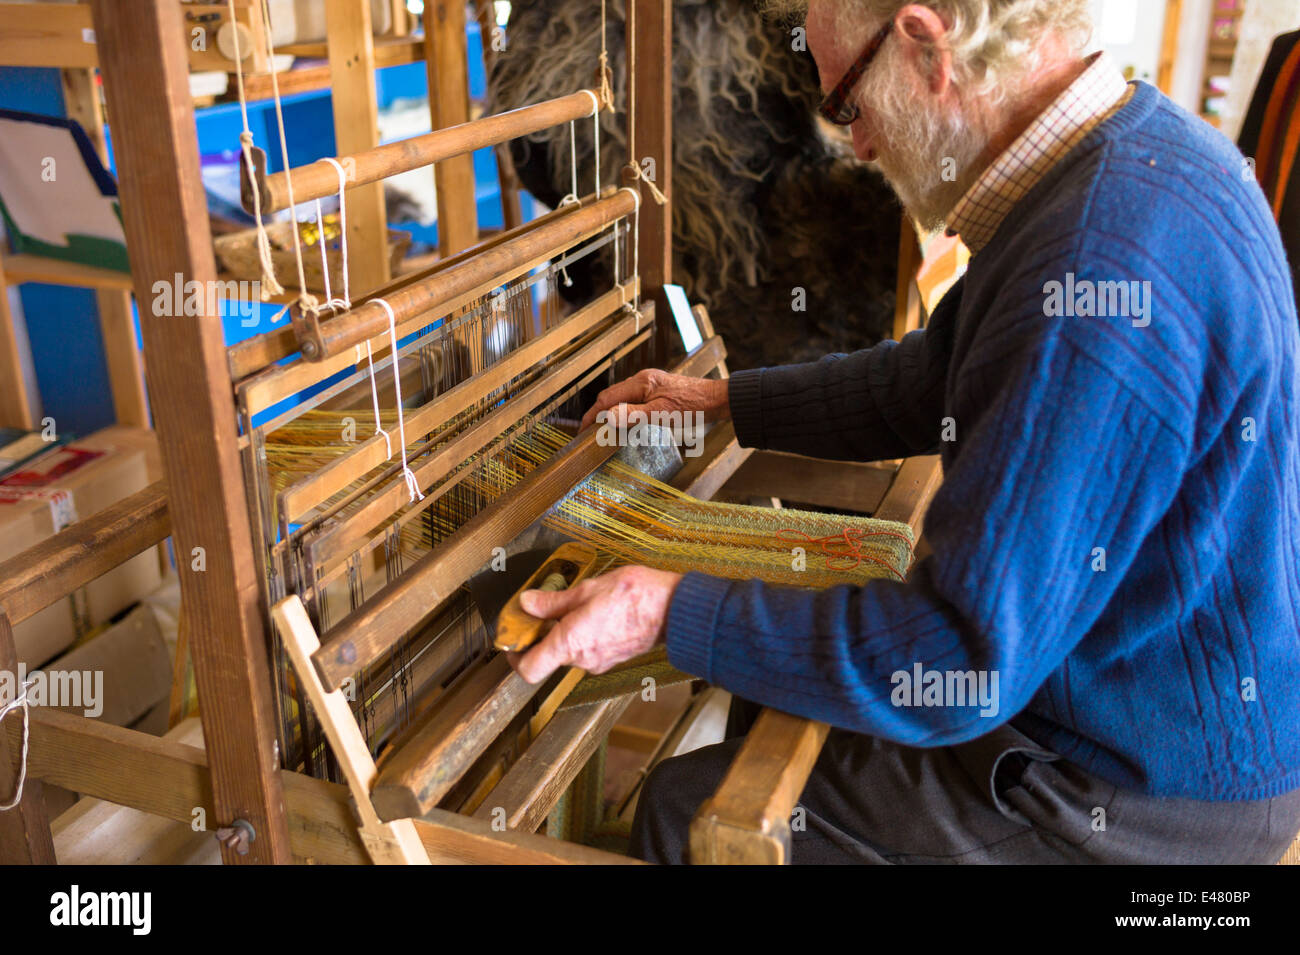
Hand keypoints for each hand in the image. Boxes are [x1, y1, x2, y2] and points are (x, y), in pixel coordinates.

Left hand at [506, 565, 682, 683]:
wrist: (673, 609)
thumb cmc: (634, 596)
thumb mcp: (587, 589)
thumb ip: (553, 602)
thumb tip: (527, 603)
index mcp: (570, 643)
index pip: (528, 669)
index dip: (513, 657)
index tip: (512, 639)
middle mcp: (582, 659)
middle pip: (548, 656)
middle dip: (541, 634)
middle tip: (539, 609)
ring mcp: (598, 662)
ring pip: (568, 652)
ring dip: (563, 633)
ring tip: (573, 605)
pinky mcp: (612, 658)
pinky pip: (586, 650)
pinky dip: (581, 635)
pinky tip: (592, 613)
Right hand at [578, 368, 729, 431]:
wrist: (717, 400)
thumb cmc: (692, 407)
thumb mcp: (661, 414)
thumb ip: (633, 414)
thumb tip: (607, 416)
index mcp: (641, 383)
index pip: (607, 398)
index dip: (593, 415)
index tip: (583, 431)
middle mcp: (643, 380)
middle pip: (612, 395)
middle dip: (600, 413)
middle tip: (592, 433)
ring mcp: (651, 384)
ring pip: (622, 397)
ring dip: (612, 412)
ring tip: (606, 431)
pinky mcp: (658, 390)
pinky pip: (633, 399)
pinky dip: (625, 410)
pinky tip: (627, 422)